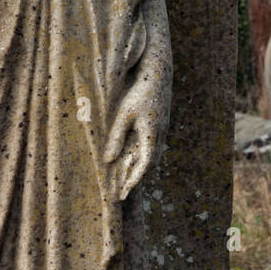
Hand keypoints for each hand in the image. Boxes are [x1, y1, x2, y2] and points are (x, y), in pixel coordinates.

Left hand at [104, 78, 168, 201]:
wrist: (157, 74)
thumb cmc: (138, 93)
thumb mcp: (123, 115)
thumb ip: (116, 138)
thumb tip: (107, 160)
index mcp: (151, 135)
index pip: (144, 166)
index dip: (133, 182)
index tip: (123, 194)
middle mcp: (160, 134)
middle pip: (150, 163)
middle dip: (137, 177)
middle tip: (123, 190)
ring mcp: (162, 128)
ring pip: (153, 154)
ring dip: (141, 167)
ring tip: (127, 176)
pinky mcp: (161, 122)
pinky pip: (154, 145)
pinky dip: (144, 155)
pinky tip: (134, 154)